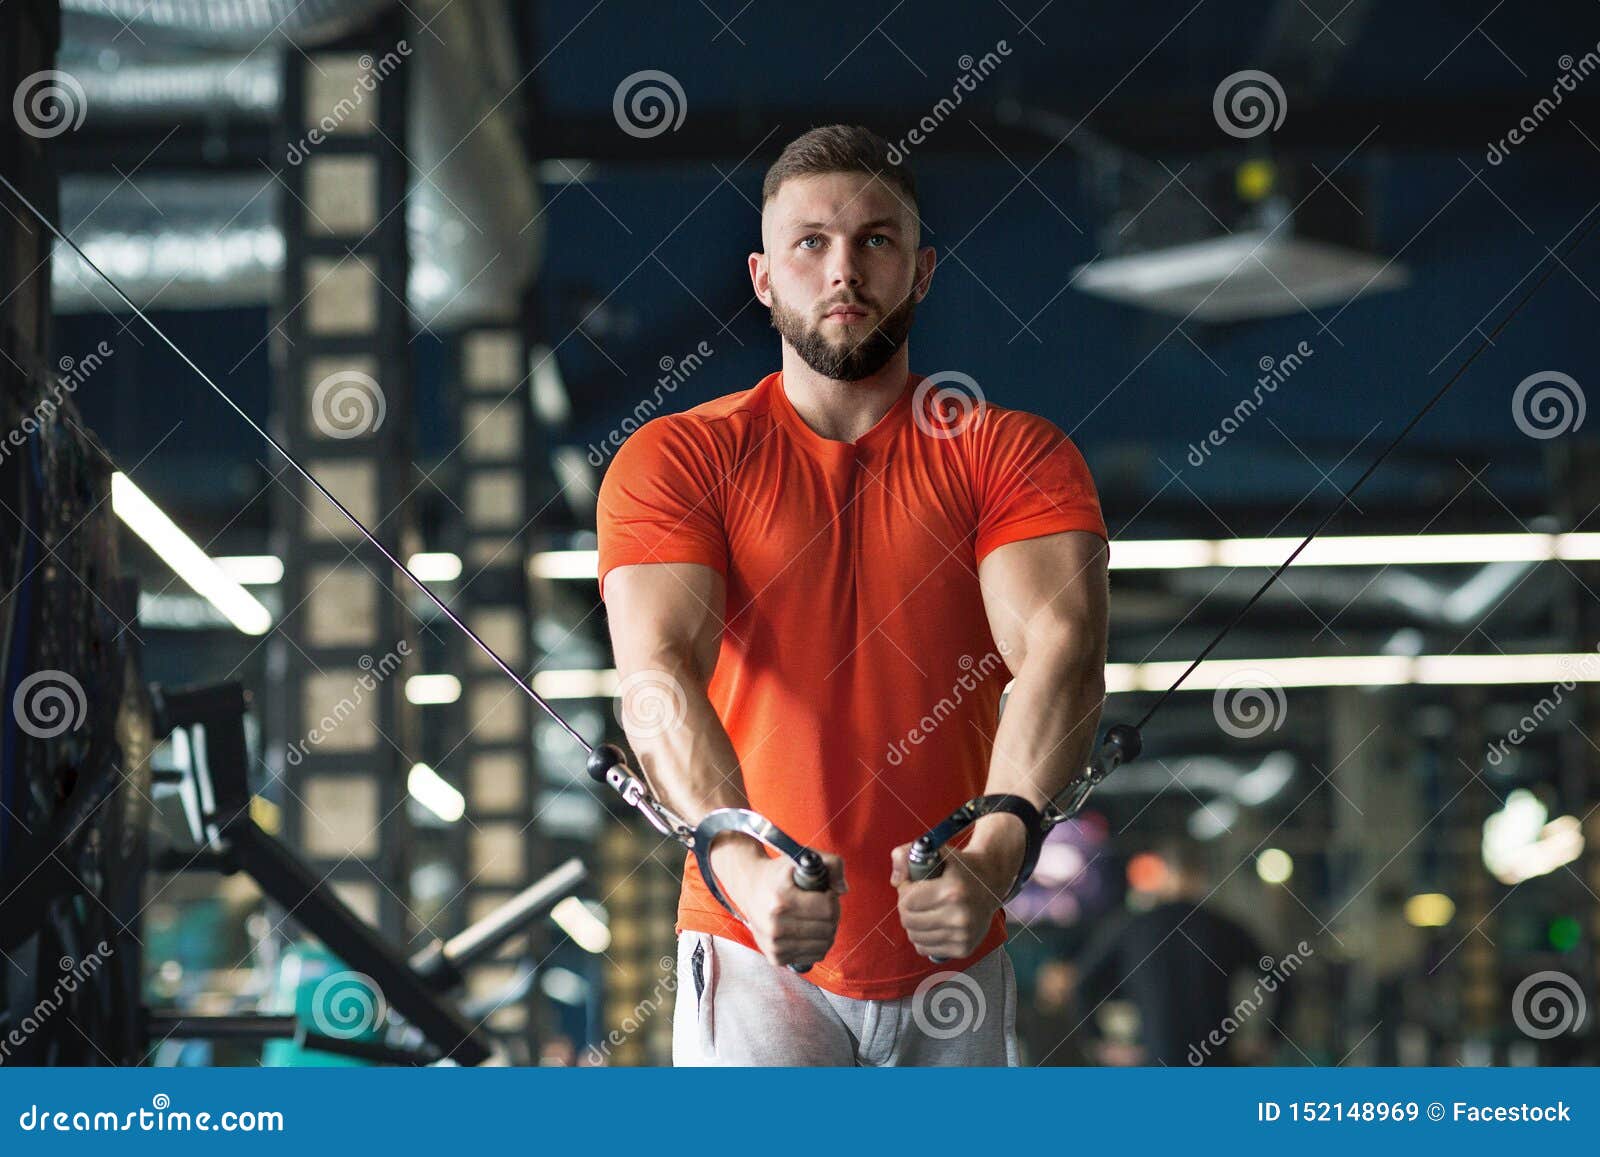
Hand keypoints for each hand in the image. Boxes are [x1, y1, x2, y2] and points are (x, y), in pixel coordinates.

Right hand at [709, 835, 846, 969]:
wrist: (749, 888)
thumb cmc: (779, 873)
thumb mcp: (802, 858)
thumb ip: (832, 864)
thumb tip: (843, 889)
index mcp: (781, 900)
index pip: (828, 909)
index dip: (832, 898)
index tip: (825, 892)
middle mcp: (775, 926)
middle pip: (828, 928)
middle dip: (832, 914)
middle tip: (823, 904)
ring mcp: (775, 945)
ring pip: (825, 945)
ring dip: (827, 930)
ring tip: (816, 916)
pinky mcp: (776, 957)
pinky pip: (814, 956)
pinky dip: (818, 943)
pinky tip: (809, 930)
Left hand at [890, 813, 1026, 959]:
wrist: (990, 883)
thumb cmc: (959, 867)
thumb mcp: (936, 851)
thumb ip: (906, 854)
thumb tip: (895, 881)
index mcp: (953, 891)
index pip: (907, 902)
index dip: (904, 891)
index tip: (912, 884)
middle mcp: (960, 916)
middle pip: (909, 921)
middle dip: (906, 908)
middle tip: (915, 897)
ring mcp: (963, 936)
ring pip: (914, 937)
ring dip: (913, 923)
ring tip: (925, 909)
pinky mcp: (964, 949)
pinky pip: (925, 949)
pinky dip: (923, 937)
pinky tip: (933, 923)